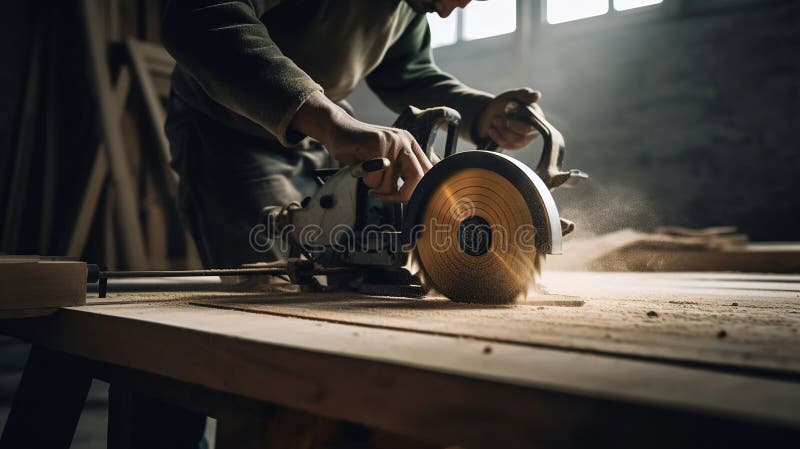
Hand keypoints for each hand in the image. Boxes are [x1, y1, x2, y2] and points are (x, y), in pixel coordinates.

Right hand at [291, 92, 431, 201]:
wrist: (336, 129)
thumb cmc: (359, 150)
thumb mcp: (384, 160)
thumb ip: (399, 172)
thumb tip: (412, 197)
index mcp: (410, 145)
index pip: (426, 172)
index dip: (415, 191)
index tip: (399, 198)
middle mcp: (404, 141)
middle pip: (416, 178)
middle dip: (400, 196)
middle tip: (382, 196)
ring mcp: (392, 141)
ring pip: (389, 184)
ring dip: (373, 186)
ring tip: (365, 171)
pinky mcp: (377, 144)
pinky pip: (374, 179)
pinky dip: (363, 179)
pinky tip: (358, 165)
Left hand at [475, 88, 541, 149]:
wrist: (491, 114)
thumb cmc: (505, 103)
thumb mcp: (513, 95)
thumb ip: (524, 94)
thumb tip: (537, 95)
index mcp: (536, 117)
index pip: (530, 128)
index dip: (517, 125)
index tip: (507, 119)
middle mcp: (533, 130)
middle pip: (521, 137)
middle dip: (506, 128)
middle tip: (497, 118)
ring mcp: (524, 139)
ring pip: (513, 141)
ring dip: (500, 130)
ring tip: (495, 121)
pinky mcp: (515, 146)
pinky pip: (506, 146)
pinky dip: (496, 136)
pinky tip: (492, 130)